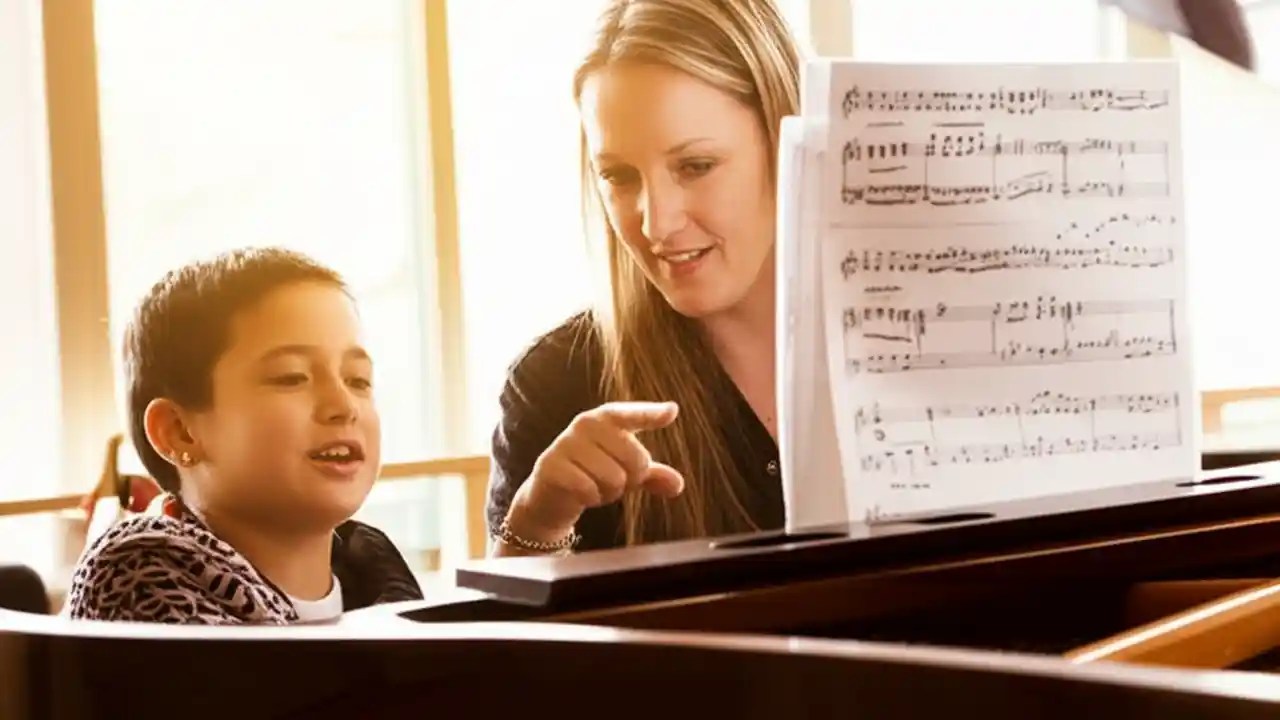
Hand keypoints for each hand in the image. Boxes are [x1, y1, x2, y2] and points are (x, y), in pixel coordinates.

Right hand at [505, 401, 684, 544]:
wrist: (549, 495)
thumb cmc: (592, 475)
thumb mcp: (626, 473)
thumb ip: (652, 476)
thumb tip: (677, 485)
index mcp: (604, 419)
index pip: (629, 415)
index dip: (650, 414)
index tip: (672, 411)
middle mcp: (585, 424)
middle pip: (635, 458)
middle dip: (631, 479)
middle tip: (614, 481)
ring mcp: (566, 443)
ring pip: (614, 478)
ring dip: (610, 492)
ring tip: (595, 486)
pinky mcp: (551, 465)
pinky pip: (589, 489)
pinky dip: (592, 498)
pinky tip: (582, 494)